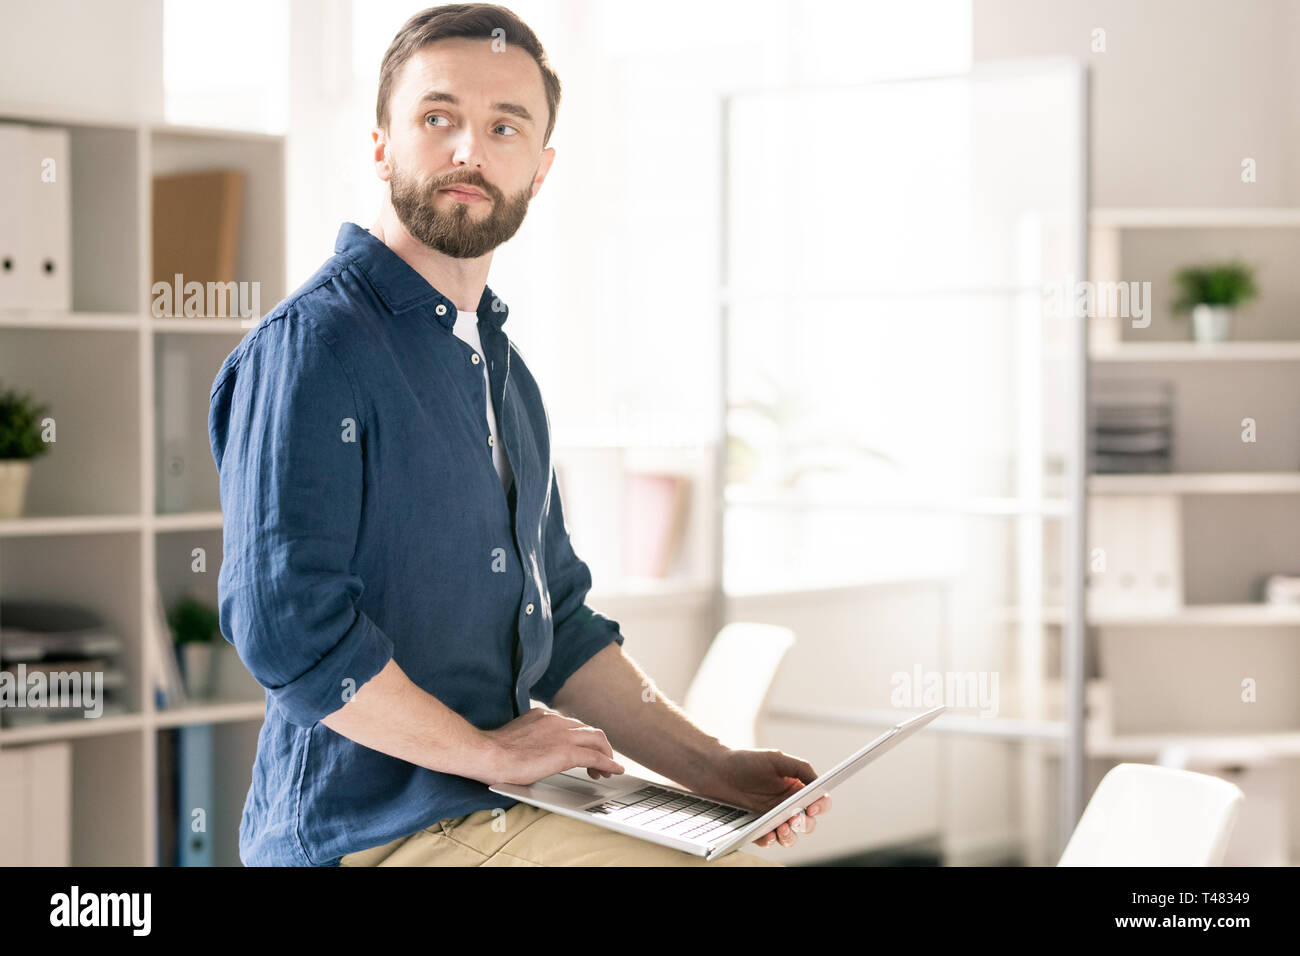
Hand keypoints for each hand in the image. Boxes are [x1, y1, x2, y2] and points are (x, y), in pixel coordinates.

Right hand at [478, 707, 624, 784]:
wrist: (488, 754)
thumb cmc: (495, 751)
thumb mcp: (517, 737)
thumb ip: (532, 738)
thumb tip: (537, 751)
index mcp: (544, 716)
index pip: (572, 725)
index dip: (582, 739)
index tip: (584, 750)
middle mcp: (557, 721)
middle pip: (589, 730)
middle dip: (599, 746)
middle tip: (600, 763)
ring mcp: (563, 735)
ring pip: (597, 739)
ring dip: (605, 755)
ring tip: (607, 770)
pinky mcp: (566, 752)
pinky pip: (595, 756)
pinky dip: (608, 763)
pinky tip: (614, 771)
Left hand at [690, 748, 830, 849]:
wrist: (717, 770)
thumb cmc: (746, 761)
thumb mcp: (777, 759)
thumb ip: (801, 768)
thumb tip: (819, 782)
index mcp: (797, 787)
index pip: (819, 801)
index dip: (821, 806)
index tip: (811, 807)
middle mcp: (788, 804)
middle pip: (808, 823)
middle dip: (805, 824)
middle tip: (793, 820)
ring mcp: (773, 817)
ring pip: (791, 836)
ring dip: (790, 836)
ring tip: (781, 828)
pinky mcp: (757, 827)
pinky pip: (769, 840)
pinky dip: (770, 839)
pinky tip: (767, 833)